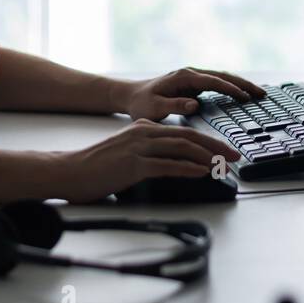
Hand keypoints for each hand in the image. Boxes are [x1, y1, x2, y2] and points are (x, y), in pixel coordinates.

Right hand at [57, 120, 241, 202]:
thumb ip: (149, 153)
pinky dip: (186, 169)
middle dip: (215, 147)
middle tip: (235, 156)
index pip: (183, 133)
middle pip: (188, 138)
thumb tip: (175, 163)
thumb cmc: (96, 167)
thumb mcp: (127, 152)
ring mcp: (138, 148)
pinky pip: (166, 166)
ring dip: (207, 158)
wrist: (68, 171)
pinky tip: (201, 173)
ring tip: (224, 166)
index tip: (225, 150)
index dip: (208, 141)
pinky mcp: (132, 165)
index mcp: (143, 129)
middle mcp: (143, 134)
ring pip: (181, 149)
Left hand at [113, 67, 266, 120]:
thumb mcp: (154, 108)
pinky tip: (242, 95)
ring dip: (241, 85)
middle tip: (262, 94)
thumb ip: (174, 105)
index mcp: (184, 77)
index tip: (245, 98)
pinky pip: (217, 84)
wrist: (131, 96)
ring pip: (222, 78)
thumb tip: (196, 104)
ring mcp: (193, 78)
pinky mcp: (194, 85)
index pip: (213, 81)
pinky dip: (232, 88)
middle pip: (223, 76)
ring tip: (259, 94)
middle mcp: (191, 74)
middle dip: (243, 84)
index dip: (230, 89)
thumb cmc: (141, 103)